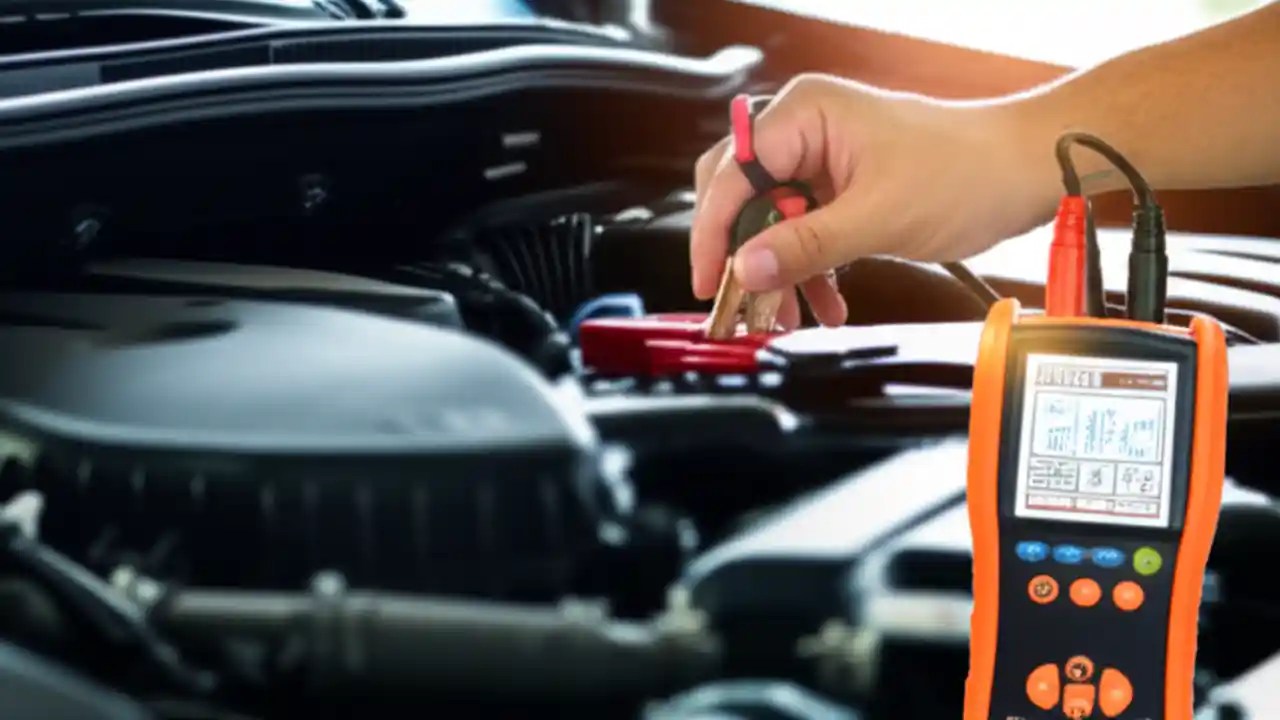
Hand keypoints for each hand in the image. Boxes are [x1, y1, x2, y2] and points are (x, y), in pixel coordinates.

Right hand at [691, 74, 1059, 327]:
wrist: (1025, 171)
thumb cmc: (969, 169)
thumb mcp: (878, 217)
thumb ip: (805, 245)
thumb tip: (747, 268)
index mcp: (805, 114)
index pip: (731, 176)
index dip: (714, 233)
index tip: (711, 281)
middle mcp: (805, 130)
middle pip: (740, 197)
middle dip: (741, 255)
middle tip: (741, 300)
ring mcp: (821, 159)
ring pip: (769, 221)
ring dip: (777, 271)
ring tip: (785, 313)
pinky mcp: (840, 187)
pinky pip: (802, 231)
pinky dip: (806, 268)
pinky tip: (821, 301)